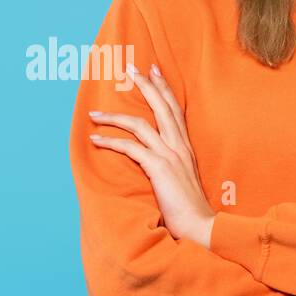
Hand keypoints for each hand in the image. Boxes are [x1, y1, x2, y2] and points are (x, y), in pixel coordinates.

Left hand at [87, 61, 216, 248]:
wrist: (200, 226)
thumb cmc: (190, 209)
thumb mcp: (183, 181)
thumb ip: (173, 167)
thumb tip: (158, 164)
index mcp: (186, 148)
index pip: (175, 111)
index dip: (164, 89)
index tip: (154, 71)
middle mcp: (179, 147)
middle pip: (161, 107)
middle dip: (145, 85)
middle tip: (130, 69)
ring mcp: (170, 155)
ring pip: (141, 124)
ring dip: (114, 117)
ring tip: (95, 113)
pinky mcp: (159, 167)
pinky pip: (130, 147)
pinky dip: (110, 141)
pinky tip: (95, 139)